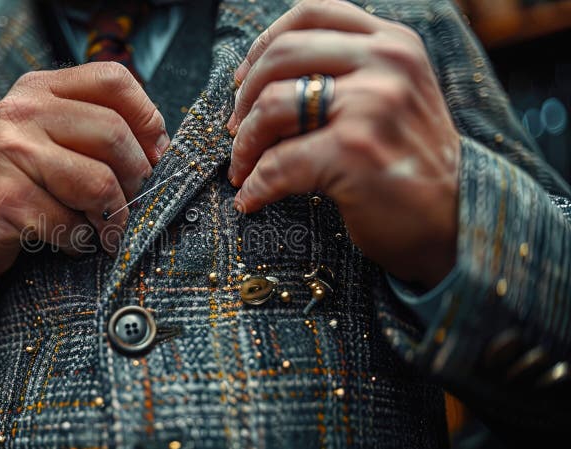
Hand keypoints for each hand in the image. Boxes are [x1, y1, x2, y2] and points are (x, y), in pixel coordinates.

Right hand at [0, 62, 169, 293]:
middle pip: (113, 133)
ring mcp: (9, 153)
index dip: (148, 119)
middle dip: (137, 178)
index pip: (113, 80)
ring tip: (107, 229)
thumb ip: (94, 131)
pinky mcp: (5, 199)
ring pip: (98, 183)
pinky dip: (81, 241)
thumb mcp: (48, 139)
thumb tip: (159, 152)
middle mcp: (22, 112)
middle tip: (135, 204)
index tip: (156, 155)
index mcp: (39, 89)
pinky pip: (71, 224)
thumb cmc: (14, 182)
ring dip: (113, 217)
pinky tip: (71, 240)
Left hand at [227, 0, 459, 287]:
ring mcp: (372, 104)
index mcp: (392, 42)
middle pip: (282, 55)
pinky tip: (251, 200)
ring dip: (244, 144)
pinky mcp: (354, 150)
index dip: (264, 43)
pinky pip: (278, 163)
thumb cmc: (410, 161)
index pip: (311, 12)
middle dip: (244, 97)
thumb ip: (348, 72)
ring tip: (242, 169)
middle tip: (235, 129)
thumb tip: (261, 81)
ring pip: (272, 105)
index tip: (242, 79)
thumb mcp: (395, 95)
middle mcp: (386, 62)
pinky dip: (256, 185)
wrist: (455, 221)